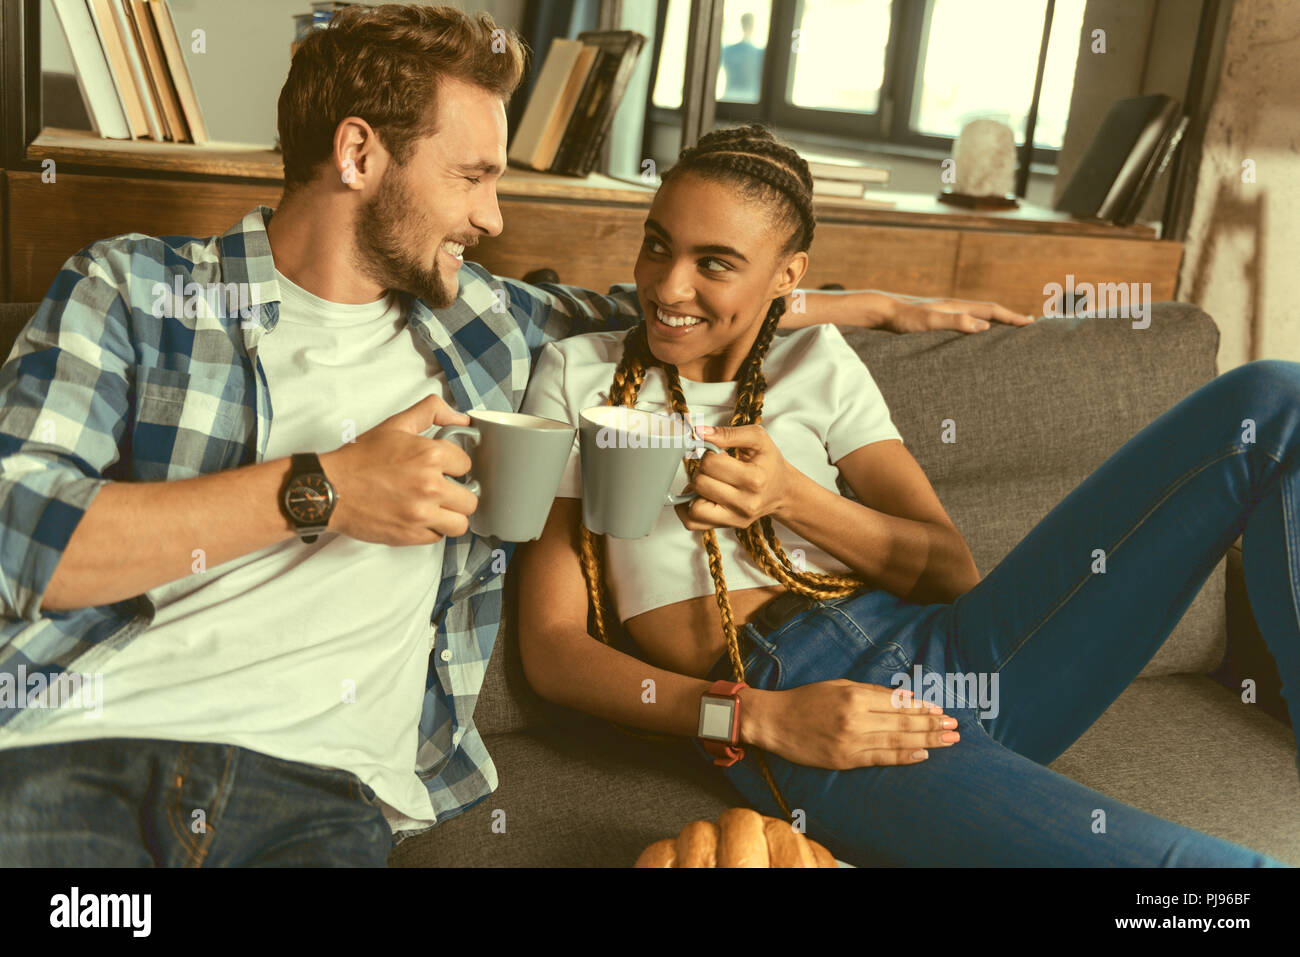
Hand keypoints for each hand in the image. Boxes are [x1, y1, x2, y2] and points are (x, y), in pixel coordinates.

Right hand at [320, 394, 477, 544]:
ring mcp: (421, 514)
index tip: (445, 469)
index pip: (467, 465)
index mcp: (430, 456)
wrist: (330, 489)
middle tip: (442, 491)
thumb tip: (461, 416)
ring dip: (451, 516)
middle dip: (458, 494)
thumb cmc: (359, 460)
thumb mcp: (395, 425)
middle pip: (470, 499)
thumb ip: (431, 412)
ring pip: (460, 523)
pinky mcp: (410, 535)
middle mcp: (430, 486)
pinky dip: (431, 530)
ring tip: (436, 508)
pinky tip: (418, 517)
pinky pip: (438, 537)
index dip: (454, 466)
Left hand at [674, 423, 794, 530]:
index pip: (710, 464)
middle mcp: (746, 503)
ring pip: (694, 507)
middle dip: (702, 471)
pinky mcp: (728, 526)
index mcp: (754, 479)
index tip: (718, 454)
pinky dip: (687, 509)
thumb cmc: (769, 463)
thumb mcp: (758, 439)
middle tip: (714, 468)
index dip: (709, 454)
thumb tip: (700, 433)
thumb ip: (729, 433)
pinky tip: (699, 496)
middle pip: (700, 484)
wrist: (782, 490)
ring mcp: (736, 518)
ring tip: (708, 482)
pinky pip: (692, 523)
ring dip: (694, 491)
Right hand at [744, 680, 959, 769]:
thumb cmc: (806, 699)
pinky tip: (922, 755)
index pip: (897, 703)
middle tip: (956, 727)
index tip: (942, 710)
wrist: (774, 721)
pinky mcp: (844, 759)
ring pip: (896, 740)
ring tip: (948, 741)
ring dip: (925, 740)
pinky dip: (903, 756)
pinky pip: (879, 757)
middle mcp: (855, 718)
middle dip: (931, 724)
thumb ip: (871, 692)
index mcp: (853, 696)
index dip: (922, 708)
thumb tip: (905, 697)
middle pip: (902, 721)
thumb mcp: (838, 686)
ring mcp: (850, 741)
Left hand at [885, 297, 1035, 334]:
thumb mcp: (930, 321)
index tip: (1032, 324)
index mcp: (958, 306)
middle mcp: (955, 308)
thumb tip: (984, 328)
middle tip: (1029, 326)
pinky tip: (976, 338)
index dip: (1013, 317)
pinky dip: (978, 329)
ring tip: (1009, 332)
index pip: (993, 311)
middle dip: (1010, 318)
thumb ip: (955, 322)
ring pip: (978, 318)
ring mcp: (947, 314)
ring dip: (996, 324)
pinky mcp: (938, 321)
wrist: (882, 313)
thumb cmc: (904, 319)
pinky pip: (966, 324)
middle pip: (990, 312)